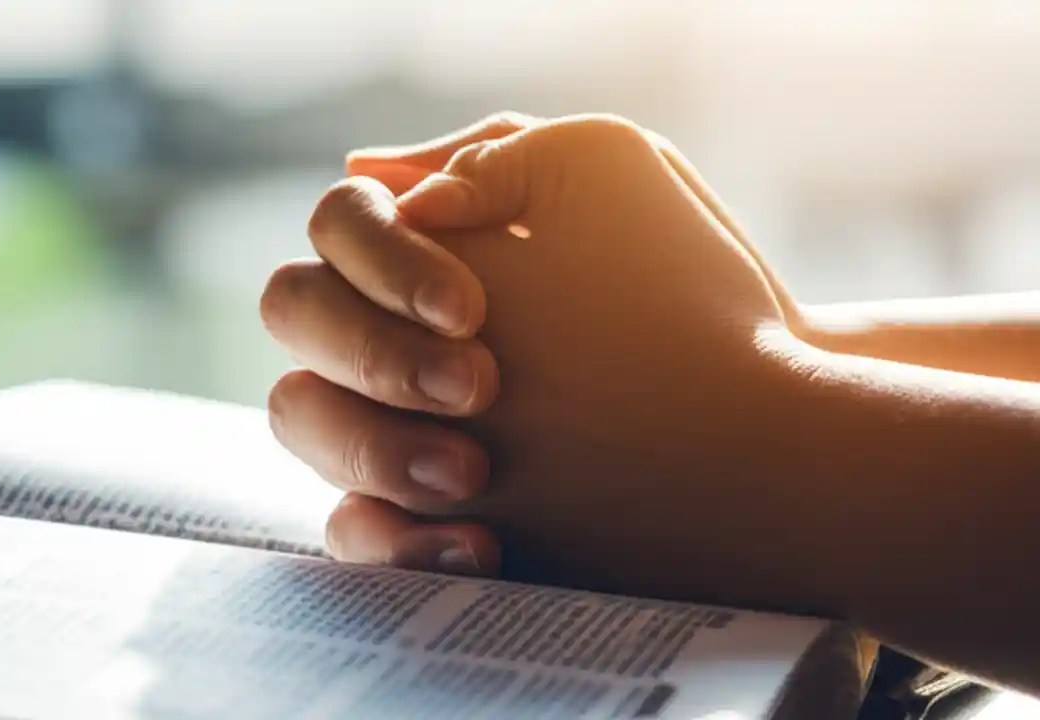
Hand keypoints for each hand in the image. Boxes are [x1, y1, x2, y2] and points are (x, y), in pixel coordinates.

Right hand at [262, 113, 801, 587]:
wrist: (752, 424)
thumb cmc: (687, 288)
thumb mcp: (607, 171)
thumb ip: (492, 153)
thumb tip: (367, 169)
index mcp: (429, 242)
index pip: (335, 226)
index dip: (380, 263)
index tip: (471, 312)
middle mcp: (395, 322)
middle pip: (294, 312)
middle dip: (372, 352)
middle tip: (476, 387)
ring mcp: (397, 419)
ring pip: (299, 420)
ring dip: (376, 449)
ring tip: (474, 475)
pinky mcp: (420, 514)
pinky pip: (353, 532)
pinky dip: (399, 542)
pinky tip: (481, 545)